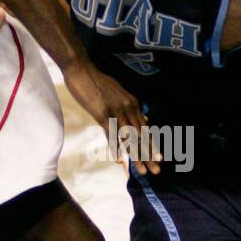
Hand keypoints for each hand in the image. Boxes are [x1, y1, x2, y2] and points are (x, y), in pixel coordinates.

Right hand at [62, 58, 158, 173]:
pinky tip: (119, 161)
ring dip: (136, 157)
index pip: (145, 128)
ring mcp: (116, 111)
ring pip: (129, 138)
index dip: (152, 144)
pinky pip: (111, 134)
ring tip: (142, 171)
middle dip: (149, 155)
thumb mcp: (118, 92)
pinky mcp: (102, 113)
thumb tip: (140, 116)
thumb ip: (128, 105)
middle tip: (156, 170)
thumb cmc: (97, 81)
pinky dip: (116, 149)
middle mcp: (128, 108)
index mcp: (132, 103)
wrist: (81, 69)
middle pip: (141, 136)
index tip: (159, 157)